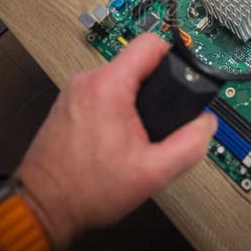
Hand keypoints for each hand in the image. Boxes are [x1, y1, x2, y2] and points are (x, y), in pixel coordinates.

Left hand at [15, 33, 217, 250]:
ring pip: (120, 78)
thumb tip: (206, 124)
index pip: (150, 43)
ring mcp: (74, 91)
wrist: (44, 207)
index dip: (174, 54)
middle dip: (156, 87)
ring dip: (136, 99)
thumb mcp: (153, 173)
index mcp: (108, 88)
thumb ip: (189, 145)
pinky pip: (103, 91)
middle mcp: (87, 82)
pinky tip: (119, 135)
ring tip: (140, 131)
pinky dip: (117, 107)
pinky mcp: (69, 103)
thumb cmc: (86, 191)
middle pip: (136, 62)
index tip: (183, 75)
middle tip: (162, 117)